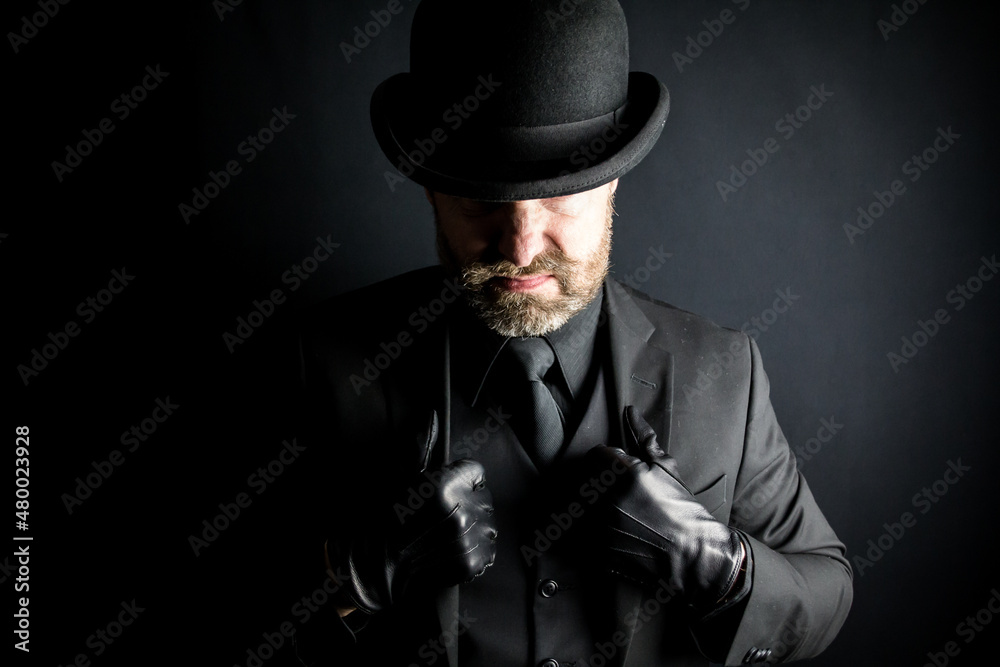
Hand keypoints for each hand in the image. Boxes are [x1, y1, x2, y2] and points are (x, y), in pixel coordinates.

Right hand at [327, 411, 497, 613]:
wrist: (374, 566)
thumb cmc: (383, 516)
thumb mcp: (398, 475)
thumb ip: (420, 445)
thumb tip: (431, 415)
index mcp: (444, 485)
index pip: (477, 471)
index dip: (463, 477)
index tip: (449, 486)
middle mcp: (460, 511)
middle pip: (485, 496)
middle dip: (470, 500)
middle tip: (446, 511)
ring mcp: (467, 540)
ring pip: (489, 523)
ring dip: (475, 525)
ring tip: (451, 530)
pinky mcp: (470, 564)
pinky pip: (488, 550)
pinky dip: (476, 550)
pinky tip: (456, 548)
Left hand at [585, 406, 747, 611]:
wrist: (692, 553)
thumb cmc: (682, 507)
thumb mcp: (666, 468)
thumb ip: (643, 437)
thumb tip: (629, 411)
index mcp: (622, 473)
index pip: (595, 454)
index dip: (609, 460)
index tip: (621, 472)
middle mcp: (606, 498)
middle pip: (586, 478)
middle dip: (601, 481)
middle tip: (624, 493)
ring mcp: (599, 525)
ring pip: (582, 503)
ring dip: (596, 504)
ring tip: (623, 513)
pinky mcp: (597, 549)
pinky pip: (584, 529)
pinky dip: (596, 527)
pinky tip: (619, 531)